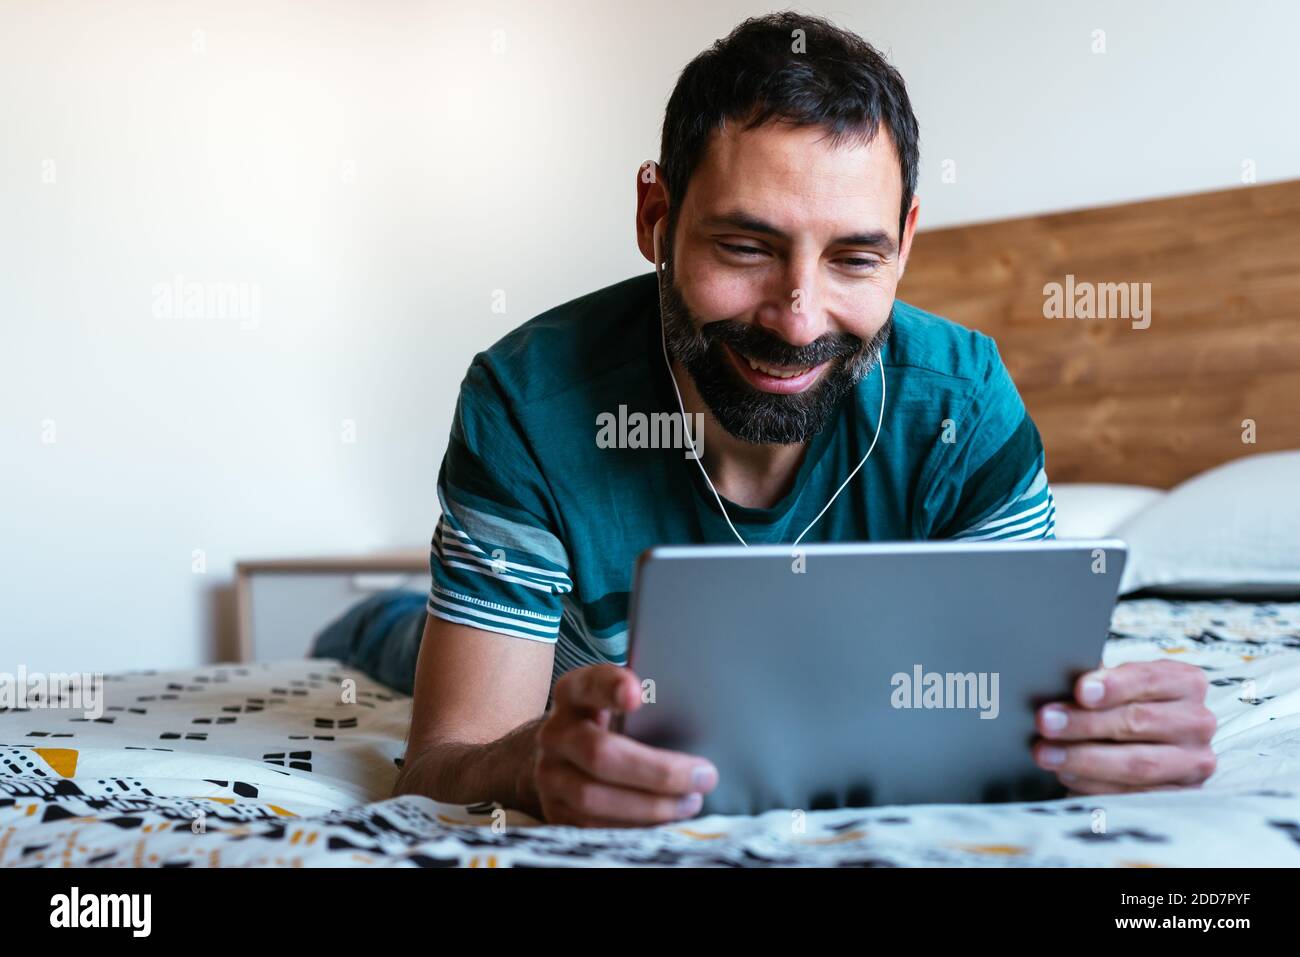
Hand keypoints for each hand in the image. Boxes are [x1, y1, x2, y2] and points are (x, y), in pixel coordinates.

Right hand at [531, 663, 718, 825]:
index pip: (589, 685)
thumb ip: (648, 702)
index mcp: (574, 694)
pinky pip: (591, 826)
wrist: (566, 759)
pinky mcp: (554, 811)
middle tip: (703, 775)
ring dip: (650, 805)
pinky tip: (664, 821)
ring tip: (690, 801)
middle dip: (657, 771)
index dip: (610, 688)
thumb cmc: (612, 725)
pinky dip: (632, 826)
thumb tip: (704, 710)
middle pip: (600, 753)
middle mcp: (555, 733)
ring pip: (593, 797)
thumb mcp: (621, 704)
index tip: (637, 695)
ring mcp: (548, 775)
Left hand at [1032, 660, 1216, 794]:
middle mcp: (1197, 722)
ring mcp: (1193, 763)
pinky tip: (1067, 776)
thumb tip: (1056, 684)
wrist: (1138, 745)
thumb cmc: (1118, 706)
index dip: (1115, 685)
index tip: (1080, 691)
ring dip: (1084, 759)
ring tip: (1046, 753)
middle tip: (1046, 722)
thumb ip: (1095, 684)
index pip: (1150, 680)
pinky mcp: (1181, 797)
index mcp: (1185, 683)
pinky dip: (1096, 786)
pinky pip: (1135, 795)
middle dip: (1086, 723)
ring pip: (1138, 763)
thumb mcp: (1112, 687)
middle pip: (1140, 722)